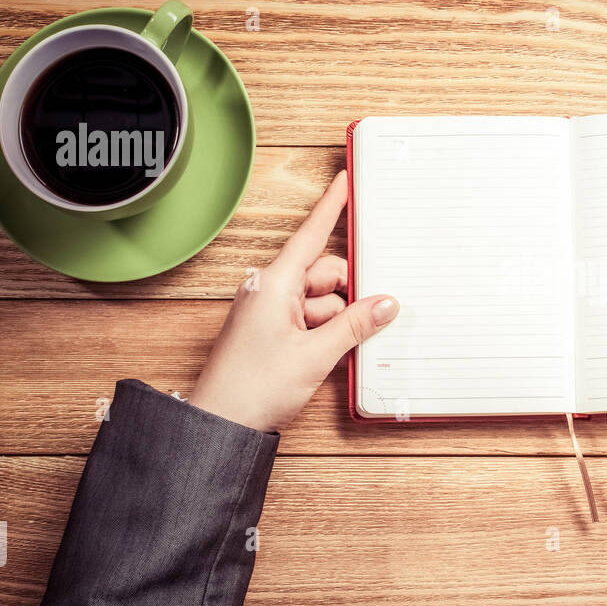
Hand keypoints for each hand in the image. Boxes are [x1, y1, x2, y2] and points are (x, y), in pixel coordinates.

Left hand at [188, 170, 397, 431]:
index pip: (312, 234)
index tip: (344, 182)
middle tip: (371, 316)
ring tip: (337, 351)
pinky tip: (333, 353)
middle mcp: (271, 291)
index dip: (332, 207)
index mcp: (275, 283)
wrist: (221, 424)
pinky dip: (327, 333)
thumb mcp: (315, 355)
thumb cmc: (252, 387)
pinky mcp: (272, 333)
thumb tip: (385, 304)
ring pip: (322, 301)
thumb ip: (355, 326)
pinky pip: (311, 320)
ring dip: (338, 320)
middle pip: (325, 273)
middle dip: (349, 293)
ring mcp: (271, 313)